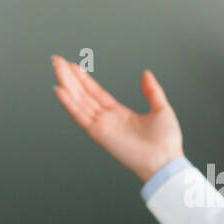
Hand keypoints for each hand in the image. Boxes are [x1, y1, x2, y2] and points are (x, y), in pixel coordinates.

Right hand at [50, 55, 184, 182]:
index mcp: (120, 115)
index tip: (75, 68)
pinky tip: (60, 91)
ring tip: (57, 68)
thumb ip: (152, 91)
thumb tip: (146, 74)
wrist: (165, 161)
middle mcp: (108, 120)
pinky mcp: (99, 133)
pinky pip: (81, 116)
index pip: (97, 94)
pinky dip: (69, 104)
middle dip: (70, 78)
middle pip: (84, 95)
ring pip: (79, 101)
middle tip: (58, 62)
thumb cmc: (166, 142)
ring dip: (67, 84)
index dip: (85, 80)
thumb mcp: (160, 108)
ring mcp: (102, 126)